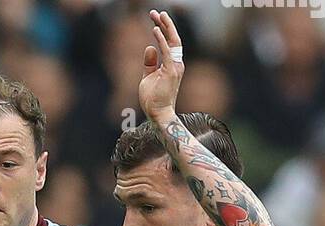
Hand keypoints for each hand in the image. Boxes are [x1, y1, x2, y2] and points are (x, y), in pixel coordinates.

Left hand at [139, 9, 183, 125]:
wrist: (157, 114)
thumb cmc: (153, 99)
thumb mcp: (147, 77)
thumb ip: (149, 63)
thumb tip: (149, 47)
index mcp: (172, 65)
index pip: (169, 43)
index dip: (163, 29)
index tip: (155, 19)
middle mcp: (176, 64)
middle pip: (173, 38)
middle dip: (165, 23)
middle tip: (154, 12)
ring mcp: (175, 67)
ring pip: (173, 41)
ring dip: (165, 27)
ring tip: (157, 15)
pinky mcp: (171, 71)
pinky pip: (167, 51)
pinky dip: (161, 39)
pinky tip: (155, 30)